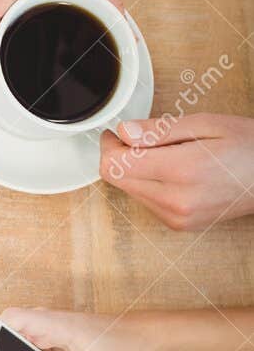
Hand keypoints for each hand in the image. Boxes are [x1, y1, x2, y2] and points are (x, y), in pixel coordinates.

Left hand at [101, 113, 253, 229]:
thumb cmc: (247, 146)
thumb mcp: (206, 124)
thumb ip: (160, 130)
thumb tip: (125, 132)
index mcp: (180, 171)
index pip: (115, 166)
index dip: (110, 145)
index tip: (118, 133)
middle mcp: (174, 201)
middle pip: (117, 180)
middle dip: (121, 156)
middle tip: (141, 139)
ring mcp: (176, 218)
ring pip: (130, 192)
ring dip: (136, 172)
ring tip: (166, 156)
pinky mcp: (179, 225)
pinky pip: (147, 203)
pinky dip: (150, 185)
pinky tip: (173, 173)